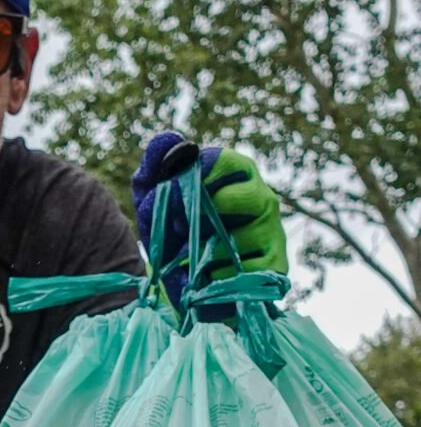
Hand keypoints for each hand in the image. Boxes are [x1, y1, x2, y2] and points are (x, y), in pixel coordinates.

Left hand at [131, 132, 286, 307]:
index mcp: (237, 175)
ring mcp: (270, 233)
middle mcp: (261, 199)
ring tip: (188, 258)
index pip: (226, 162)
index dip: (196, 176)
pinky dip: (219, 276)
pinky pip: (247, 269)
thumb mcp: (153, 202)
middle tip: (179, 228)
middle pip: (247, 196)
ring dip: (208, 250)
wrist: (182, 286)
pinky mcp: (273, 266)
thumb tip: (169, 139)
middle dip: (206, 214)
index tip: (171, 191)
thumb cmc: (172, 236)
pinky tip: (205, 278)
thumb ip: (155, 168)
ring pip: (244, 236)